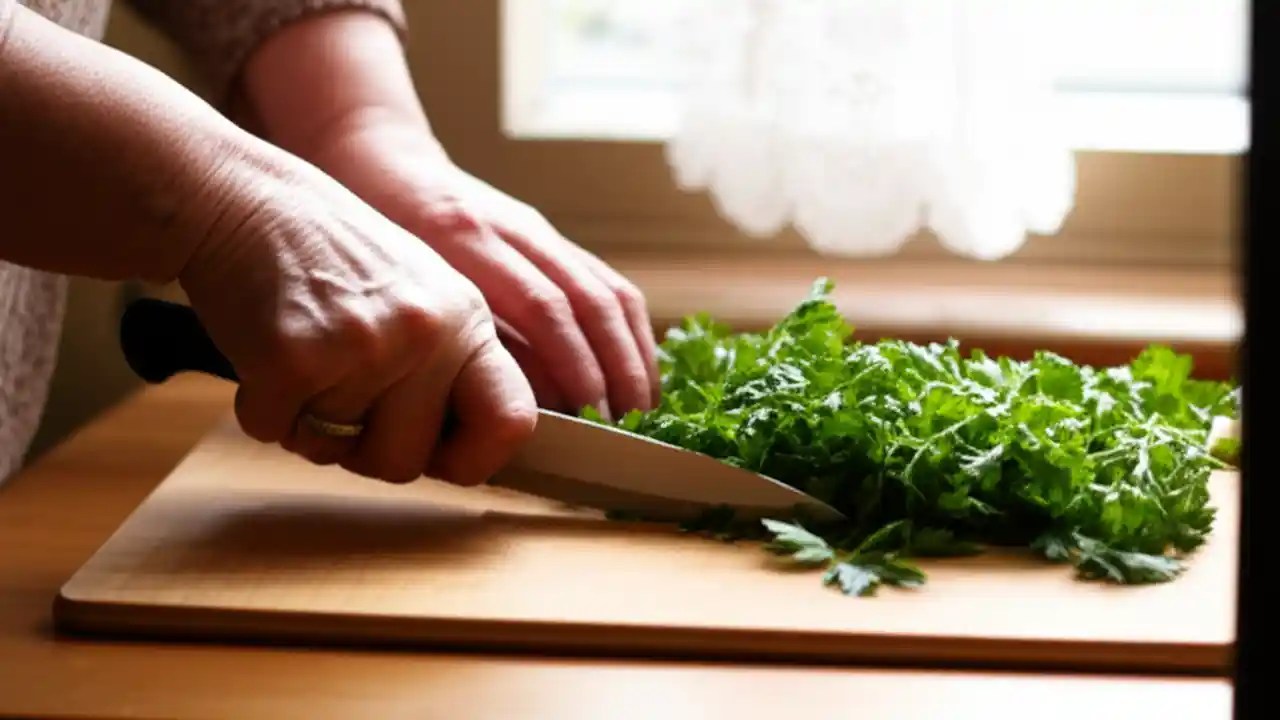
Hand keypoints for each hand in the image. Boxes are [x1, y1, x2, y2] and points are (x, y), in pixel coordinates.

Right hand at [178, 143, 537, 486]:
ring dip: (307, 422)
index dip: (475, 459)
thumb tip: (473, 452)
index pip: (512, 421)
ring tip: (303, 354)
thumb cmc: (331, 256)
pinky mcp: (296, 358)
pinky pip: (276, 433)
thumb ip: (453, 367)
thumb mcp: (424, 295)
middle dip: (364, 449)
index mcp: (467, 320)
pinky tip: (264, 352)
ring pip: (335, 453)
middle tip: (338, 395)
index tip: (441, 458)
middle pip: (406, 464)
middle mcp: (427, 334)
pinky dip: (261, 408)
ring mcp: (364, 346)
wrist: (245, 198)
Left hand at [300, 117, 660, 419]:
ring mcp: (537, 228)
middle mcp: (512, 228)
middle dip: (616, 366)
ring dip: (632, 351)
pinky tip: (634, 368)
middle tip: (626, 422)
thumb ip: (454, 334)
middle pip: (587, 298)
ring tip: (642, 404)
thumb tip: (520, 400)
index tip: (589, 415)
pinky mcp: (550, 234)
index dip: (574, 364)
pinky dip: (627, 330)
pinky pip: (605, 281)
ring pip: (607, 288)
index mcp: (463, 238)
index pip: (542, 306)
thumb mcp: (396, 284)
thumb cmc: (369, 232)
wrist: (379, 156)